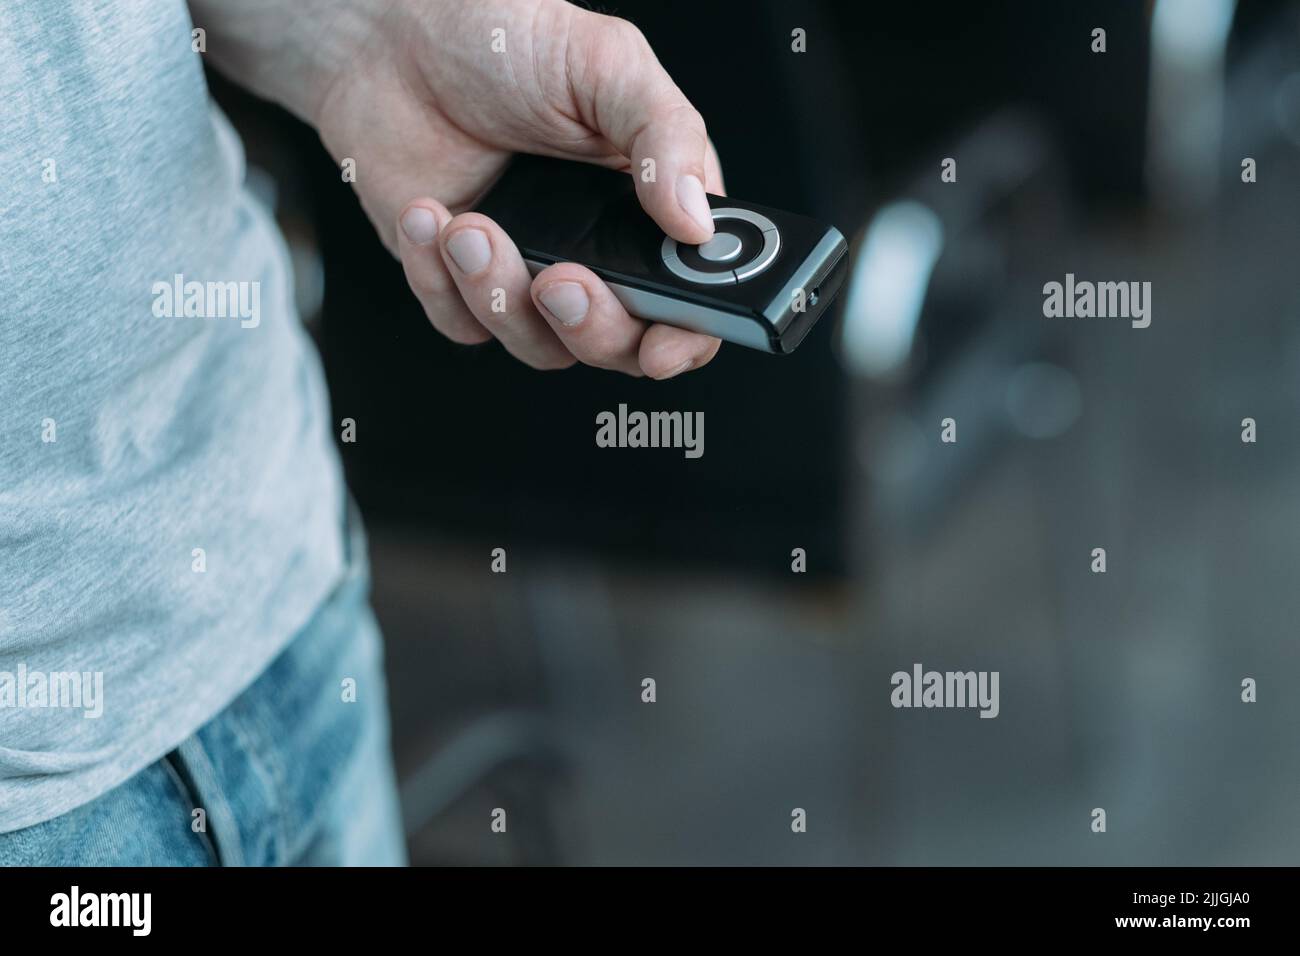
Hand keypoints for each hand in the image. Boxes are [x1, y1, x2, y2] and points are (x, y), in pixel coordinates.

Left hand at [310, 0, 725, 377]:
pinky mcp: (461, 280)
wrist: (393, 34)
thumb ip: (667, 138)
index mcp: (650, 206)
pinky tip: (430, 218)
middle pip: (619, 344)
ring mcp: (529, 269)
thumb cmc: (504, 39)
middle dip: (591, 327)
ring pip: (538, 344)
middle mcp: (596, 249)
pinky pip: (461, 324)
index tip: (662, 345)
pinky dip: (439, 280)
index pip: (692, 302)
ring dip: (501, 295)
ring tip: (470, 226)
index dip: (685, 338)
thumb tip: (697, 221)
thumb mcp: (609, 64)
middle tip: (561, 280)